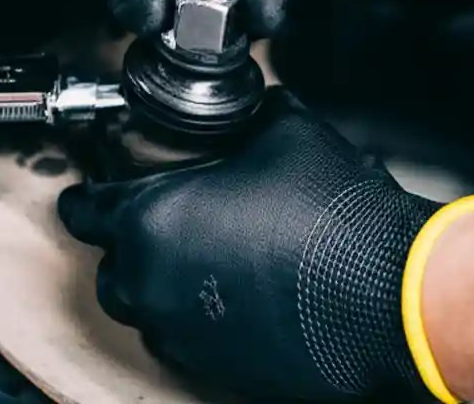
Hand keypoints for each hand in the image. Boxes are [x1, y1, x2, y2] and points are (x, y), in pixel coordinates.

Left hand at [56, 89, 448, 401]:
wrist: (389, 297)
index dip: (85, 195)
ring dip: (159, 285)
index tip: (85, 192)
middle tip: (161, 222)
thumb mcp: (286, 133)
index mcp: (152, 219)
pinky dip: (193, 318)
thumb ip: (252, 115)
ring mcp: (182, 333)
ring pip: (144, 308)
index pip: (84, 210)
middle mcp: (152, 283)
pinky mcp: (216, 369)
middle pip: (110, 265)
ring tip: (202, 259)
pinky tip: (234, 296)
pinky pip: (183, 340)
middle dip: (128, 244)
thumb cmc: (334, 218)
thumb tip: (255, 103)